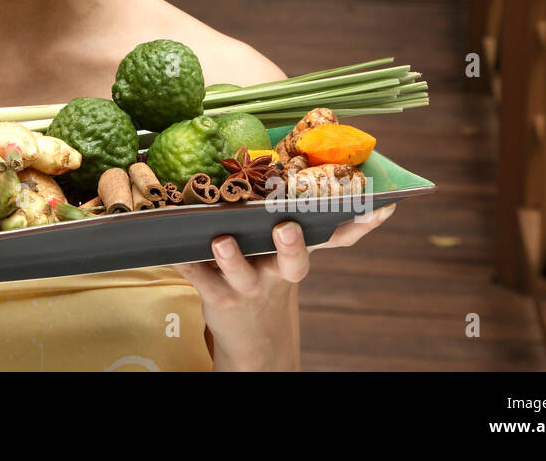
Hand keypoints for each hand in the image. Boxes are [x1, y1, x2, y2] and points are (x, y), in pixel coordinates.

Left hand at [172, 202, 396, 368]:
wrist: (257, 340)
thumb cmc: (275, 277)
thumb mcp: (300, 258)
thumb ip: (327, 230)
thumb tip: (376, 204)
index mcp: (301, 257)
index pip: (335, 239)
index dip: (359, 224)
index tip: (374, 206)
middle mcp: (278, 273)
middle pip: (292, 261)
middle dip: (290, 245)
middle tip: (286, 227)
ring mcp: (248, 286)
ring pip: (240, 272)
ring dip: (231, 256)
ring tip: (222, 240)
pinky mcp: (216, 296)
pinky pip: (197, 276)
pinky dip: (183, 262)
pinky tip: (169, 248)